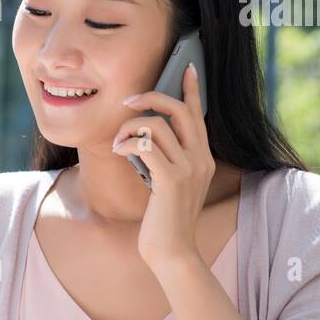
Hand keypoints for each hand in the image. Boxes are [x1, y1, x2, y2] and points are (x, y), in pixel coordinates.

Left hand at [110, 62, 214, 271]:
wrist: (172, 252)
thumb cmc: (164, 220)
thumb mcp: (168, 184)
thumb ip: (164, 160)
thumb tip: (143, 135)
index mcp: (202, 158)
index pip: (198, 115)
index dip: (191, 89)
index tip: (186, 67)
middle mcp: (200, 160)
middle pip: (179, 110)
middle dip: (151, 98)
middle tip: (128, 102)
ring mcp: (188, 170)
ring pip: (157, 126)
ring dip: (129, 128)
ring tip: (118, 143)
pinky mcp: (172, 181)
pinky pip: (146, 146)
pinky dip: (127, 143)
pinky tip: (118, 152)